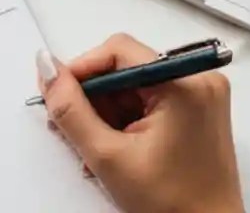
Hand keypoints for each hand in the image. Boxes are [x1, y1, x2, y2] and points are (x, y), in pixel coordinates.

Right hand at [37, 34, 243, 212]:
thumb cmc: (175, 206)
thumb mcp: (108, 156)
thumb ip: (71, 110)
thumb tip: (48, 71)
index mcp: (185, 83)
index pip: (119, 51)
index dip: (81, 70)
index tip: (57, 91)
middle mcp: (199, 80)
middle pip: (126, 68)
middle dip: (93, 98)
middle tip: (70, 127)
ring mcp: (201, 96)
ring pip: (135, 87)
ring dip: (107, 113)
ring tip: (94, 149)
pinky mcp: (197, 111)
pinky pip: (150, 101)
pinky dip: (126, 121)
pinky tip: (114, 147)